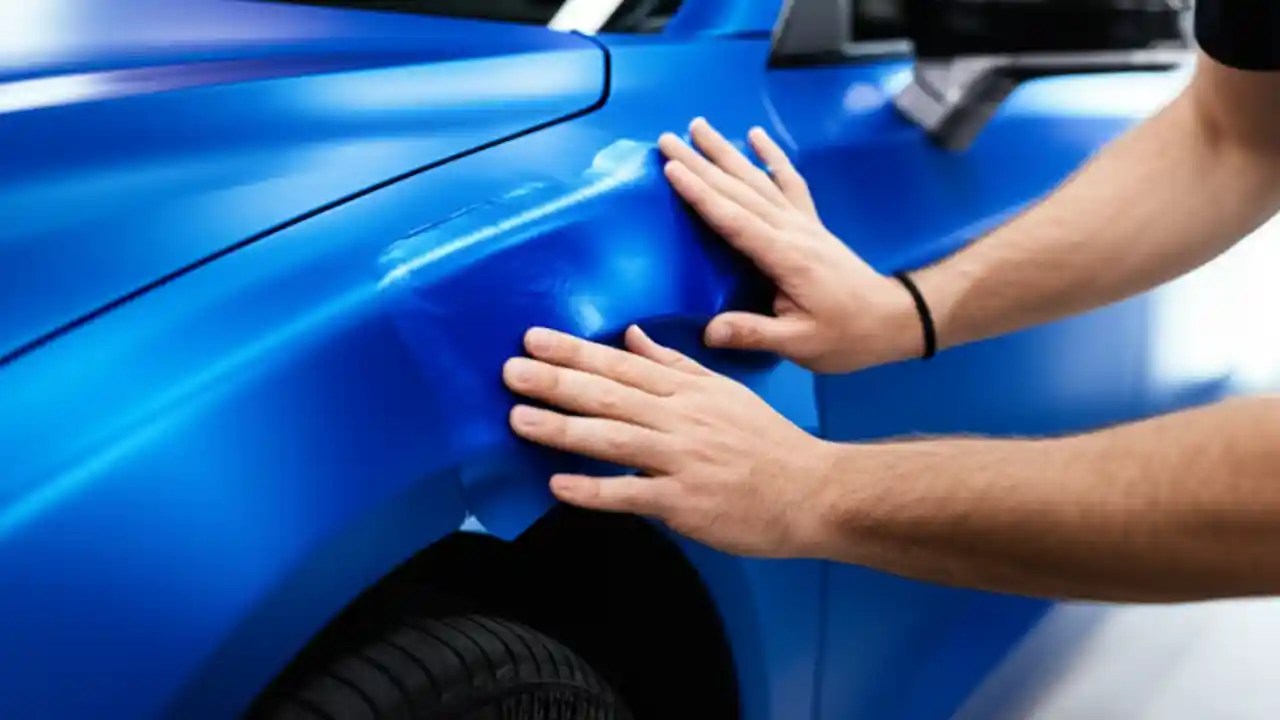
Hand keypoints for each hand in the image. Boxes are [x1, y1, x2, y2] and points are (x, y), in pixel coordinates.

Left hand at [503, 325, 834, 557]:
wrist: (813, 490)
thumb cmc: (766, 441)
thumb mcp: (723, 391)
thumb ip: (675, 364)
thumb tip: (632, 336)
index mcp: (688, 390)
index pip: (622, 365)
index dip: (575, 351)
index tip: (533, 338)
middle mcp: (681, 419)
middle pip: (610, 396)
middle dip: (557, 381)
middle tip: (509, 370)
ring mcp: (683, 460)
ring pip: (614, 440)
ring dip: (563, 429)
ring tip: (517, 420)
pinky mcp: (685, 502)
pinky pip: (633, 495)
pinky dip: (595, 491)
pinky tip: (559, 486)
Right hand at [659, 118, 920, 372]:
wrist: (893, 320)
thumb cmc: (846, 337)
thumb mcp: (800, 345)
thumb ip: (754, 334)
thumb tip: (709, 330)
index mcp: (785, 259)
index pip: (734, 220)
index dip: (701, 195)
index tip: (672, 169)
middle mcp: (792, 232)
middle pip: (739, 191)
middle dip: (701, 164)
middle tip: (666, 139)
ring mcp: (802, 223)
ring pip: (758, 180)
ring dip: (726, 152)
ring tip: (698, 127)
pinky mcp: (810, 224)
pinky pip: (789, 182)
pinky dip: (772, 157)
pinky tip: (756, 136)